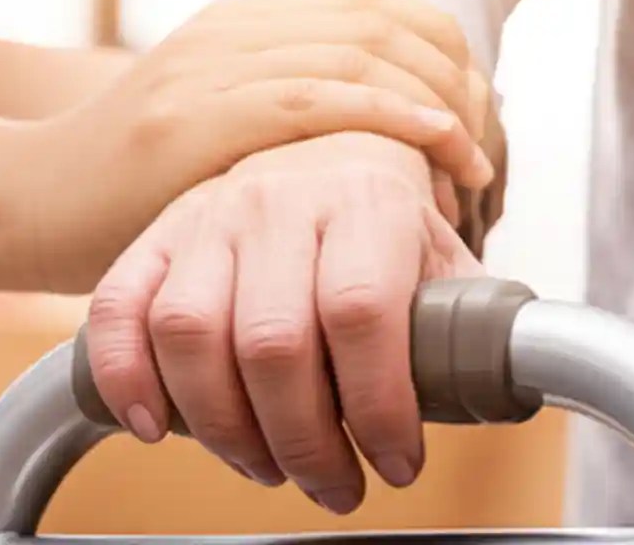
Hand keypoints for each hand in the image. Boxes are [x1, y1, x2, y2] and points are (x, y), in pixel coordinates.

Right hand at [21, 0, 491, 291]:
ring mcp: (208, 68)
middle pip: (384, 23)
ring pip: (358, 52)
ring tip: (473, 167)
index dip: (445, 56)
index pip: (378, 8)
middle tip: (484, 155)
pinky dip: (383, 115)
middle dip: (456, 84)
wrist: (25, 203)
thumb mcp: (213, 136)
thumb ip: (281, 120)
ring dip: (436, 106)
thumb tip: (375, 151)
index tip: (474, 124)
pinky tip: (430, 143)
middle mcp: (231, 32)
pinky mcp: (189, 118)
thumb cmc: (127, 190)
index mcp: (243, 27)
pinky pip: (309, 98)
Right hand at [85, 133, 485, 513]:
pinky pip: (121, 309)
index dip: (376, 406)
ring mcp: (210, 215)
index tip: (395, 462)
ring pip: (191, 333)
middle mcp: (280, 201)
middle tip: (333, 483)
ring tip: (263, 463)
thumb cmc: (383, 224)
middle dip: (304, 441)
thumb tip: (513, 382)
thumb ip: (470, 318)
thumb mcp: (440, 257)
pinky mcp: (157, 237)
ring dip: (224, 427)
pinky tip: (157, 427)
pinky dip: (126, 376)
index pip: (361, 313)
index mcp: (367, 200)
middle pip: (273, 340)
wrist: (321, 151)